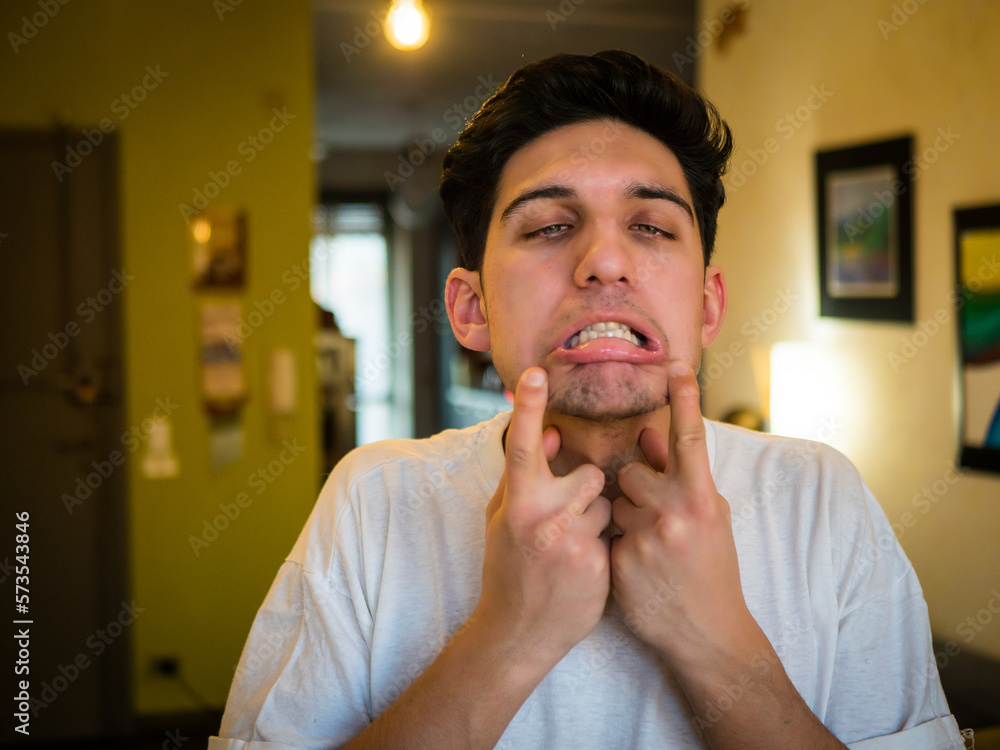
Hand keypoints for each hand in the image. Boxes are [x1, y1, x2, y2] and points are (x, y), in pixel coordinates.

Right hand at [475, 367, 611, 666]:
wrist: (518, 633)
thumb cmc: (506, 567)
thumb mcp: (502, 519)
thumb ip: (524, 474)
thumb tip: (551, 433)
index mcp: (516, 503)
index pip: (523, 445)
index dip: (527, 406)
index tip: (534, 373)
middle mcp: (543, 520)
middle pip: (591, 475)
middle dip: (587, 490)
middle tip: (566, 517)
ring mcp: (572, 544)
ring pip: (607, 505)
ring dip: (597, 519)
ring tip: (572, 547)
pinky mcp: (597, 566)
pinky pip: (613, 534)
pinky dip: (601, 546)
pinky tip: (580, 568)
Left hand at [610, 360, 752, 665]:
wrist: (707, 632)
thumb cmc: (711, 567)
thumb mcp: (708, 516)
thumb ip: (677, 473)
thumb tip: (647, 431)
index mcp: (702, 498)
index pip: (690, 439)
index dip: (685, 399)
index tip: (676, 365)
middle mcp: (675, 514)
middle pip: (630, 473)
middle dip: (635, 489)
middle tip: (656, 519)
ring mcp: (646, 538)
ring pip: (614, 503)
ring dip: (624, 517)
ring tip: (652, 548)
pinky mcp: (621, 562)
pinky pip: (606, 534)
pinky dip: (617, 545)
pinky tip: (640, 568)